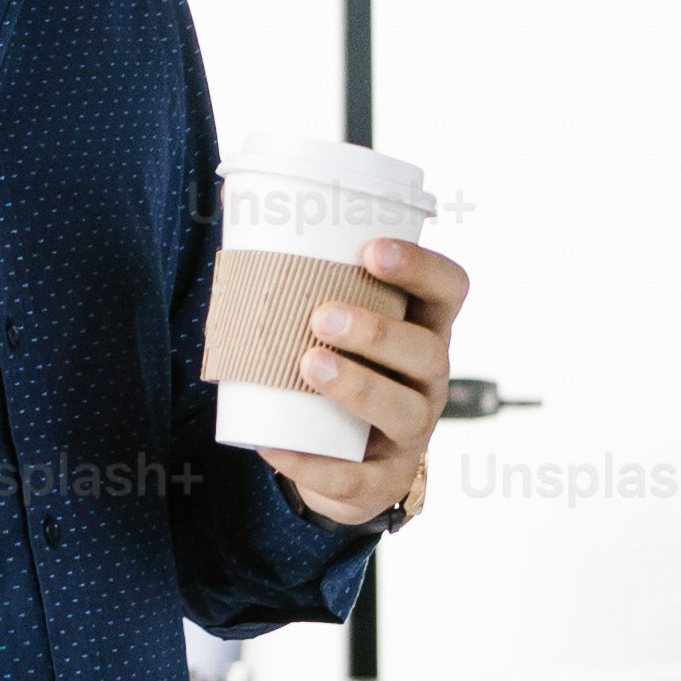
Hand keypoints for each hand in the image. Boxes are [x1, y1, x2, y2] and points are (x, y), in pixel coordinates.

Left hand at [262, 232, 467, 531]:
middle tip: (322, 316)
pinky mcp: (382, 481)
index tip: (372, 249)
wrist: (339, 460)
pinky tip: (273, 444)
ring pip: (405, 411)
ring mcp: (412, 433)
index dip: (421, 267)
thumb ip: (294, 269)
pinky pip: (355, 477)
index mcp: (423, 329)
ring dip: (359, 386)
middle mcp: (429, 380)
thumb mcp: (330, 322)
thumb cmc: (334, 368)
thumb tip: (231, 199)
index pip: (449, 290)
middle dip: (378, 332)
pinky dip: (311, 462)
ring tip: (310, 366)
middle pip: (428, 352)